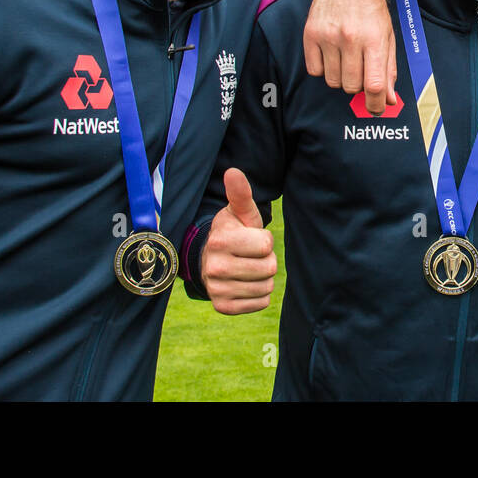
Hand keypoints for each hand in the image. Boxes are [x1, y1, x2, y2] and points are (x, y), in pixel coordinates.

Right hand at [202, 169, 276, 314]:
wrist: (209, 259)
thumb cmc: (232, 232)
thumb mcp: (239, 212)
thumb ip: (240, 193)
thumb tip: (233, 171)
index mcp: (221, 240)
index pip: (267, 245)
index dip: (264, 240)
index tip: (250, 238)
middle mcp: (216, 267)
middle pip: (268, 267)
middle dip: (265, 260)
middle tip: (250, 255)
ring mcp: (218, 289)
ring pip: (266, 287)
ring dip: (263, 278)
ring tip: (247, 268)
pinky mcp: (223, 307)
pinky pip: (261, 303)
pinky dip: (259, 295)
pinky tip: (245, 283)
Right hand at [304, 0, 396, 115]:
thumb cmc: (372, 9)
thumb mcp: (387, 36)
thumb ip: (388, 69)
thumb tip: (389, 99)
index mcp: (373, 39)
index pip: (374, 85)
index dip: (376, 104)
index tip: (376, 109)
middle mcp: (350, 38)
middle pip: (352, 86)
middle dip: (359, 86)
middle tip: (361, 70)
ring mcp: (327, 36)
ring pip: (333, 81)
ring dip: (341, 77)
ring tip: (347, 59)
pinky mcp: (310, 34)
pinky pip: (315, 70)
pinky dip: (324, 69)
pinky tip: (332, 54)